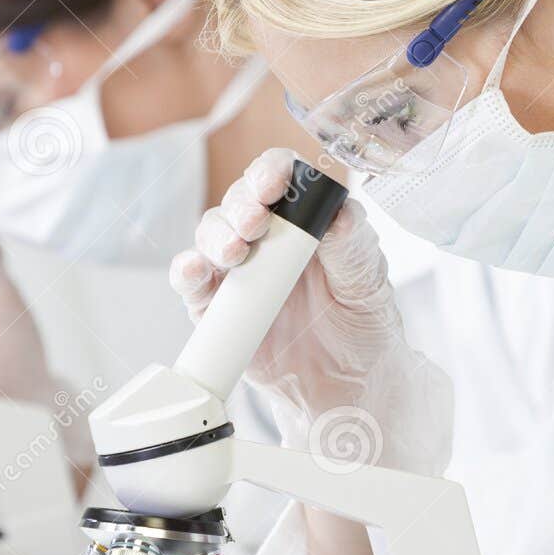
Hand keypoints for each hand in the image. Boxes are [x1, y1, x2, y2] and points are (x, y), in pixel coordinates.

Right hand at [169, 147, 449, 473]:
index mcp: (304, 217)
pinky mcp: (216, 305)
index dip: (270, 171)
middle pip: (238, 201)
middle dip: (241, 206)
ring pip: (210, 235)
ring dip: (215, 236)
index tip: (273, 184)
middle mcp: (266, 236)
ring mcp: (238, 270)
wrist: (347, 383)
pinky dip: (185, 271)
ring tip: (234, 252)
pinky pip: (192, 282)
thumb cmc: (361, 321)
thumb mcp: (367, 280)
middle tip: (254, 223)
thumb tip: (340, 214)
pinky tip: (192, 269)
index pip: (279, 175)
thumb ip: (352, 244)